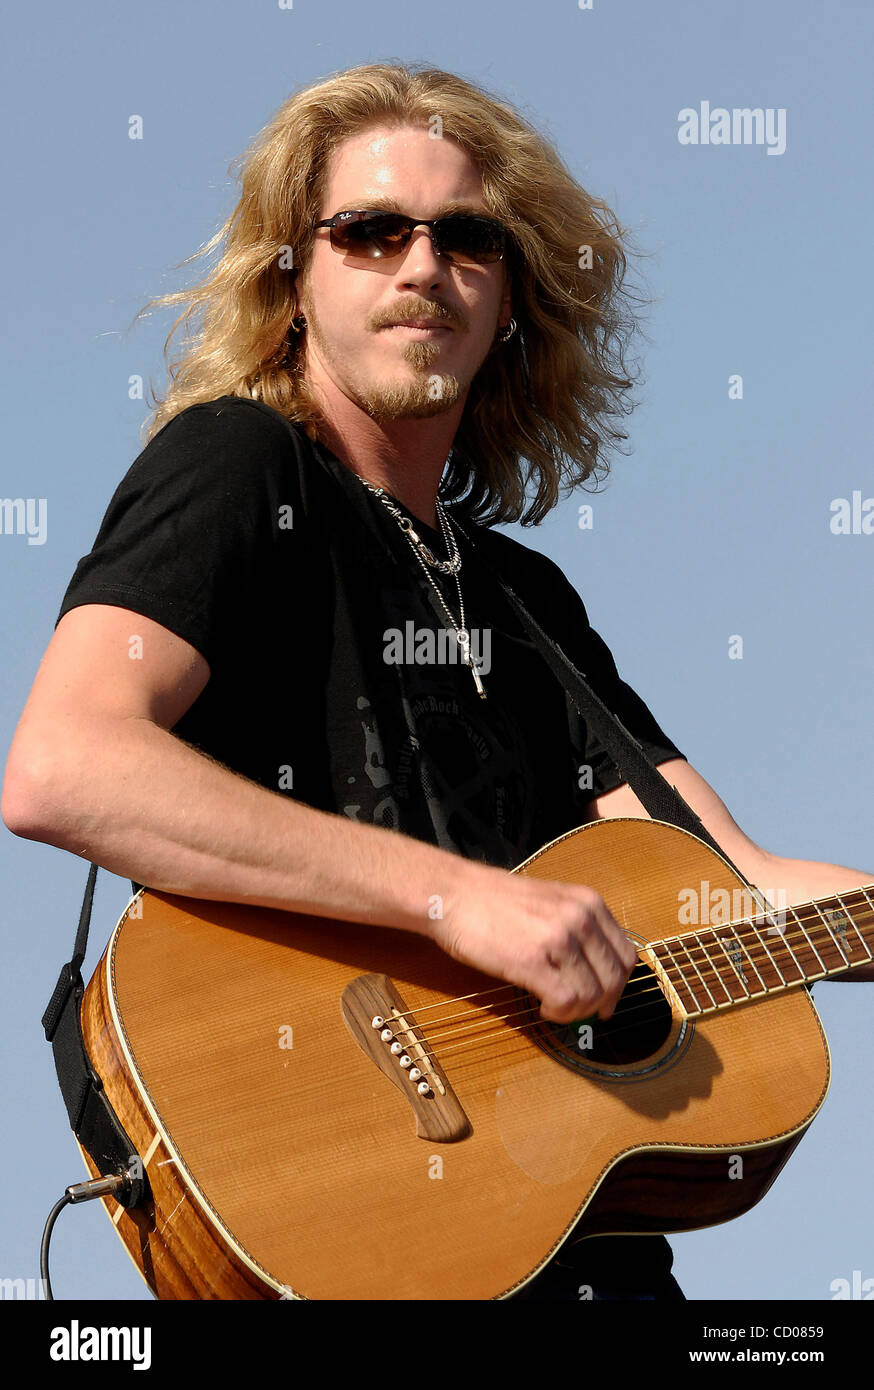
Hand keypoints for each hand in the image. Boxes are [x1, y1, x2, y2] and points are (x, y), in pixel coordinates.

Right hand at [434, 864, 638, 1023]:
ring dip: (576, 1011)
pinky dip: (559, 1013)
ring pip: (592, 994)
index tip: (604, 1001)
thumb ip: (580, 929)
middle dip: (601, 1004)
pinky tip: (543, 1006)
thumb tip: (599, 974)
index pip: (626, 955)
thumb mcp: (552, 902)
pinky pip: (566, 1001)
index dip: (618, 985)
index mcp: (589, 903)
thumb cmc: (496, 902)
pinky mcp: (532, 960)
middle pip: (614, 979)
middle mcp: (580, 918)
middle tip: (579, 1012)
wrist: (454, 895)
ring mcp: (558, 938)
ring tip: (552, 1006)